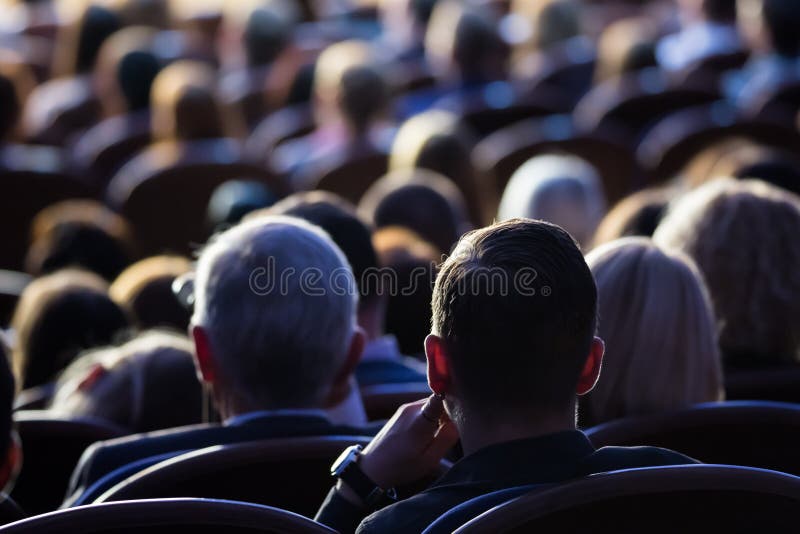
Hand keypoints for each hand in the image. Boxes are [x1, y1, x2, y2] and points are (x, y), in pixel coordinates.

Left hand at [337, 394, 458, 505]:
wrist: (372, 467)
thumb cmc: (401, 467)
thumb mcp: (429, 459)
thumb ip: (446, 438)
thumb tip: (457, 421)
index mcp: (420, 420)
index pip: (441, 397)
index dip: (455, 399)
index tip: (462, 408)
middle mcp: (412, 408)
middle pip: (440, 401)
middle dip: (449, 414)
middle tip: (447, 434)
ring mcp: (406, 408)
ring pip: (432, 404)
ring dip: (439, 417)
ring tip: (433, 438)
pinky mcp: (402, 411)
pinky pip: (423, 408)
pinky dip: (429, 418)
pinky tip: (424, 435)